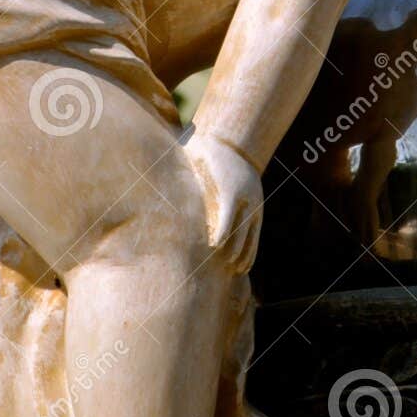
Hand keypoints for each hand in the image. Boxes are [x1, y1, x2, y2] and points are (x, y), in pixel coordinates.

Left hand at [182, 132, 262, 273]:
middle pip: (241, 230)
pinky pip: (256, 234)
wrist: (235, 145)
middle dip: (232, 249)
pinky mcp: (258, 209)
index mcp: (231, 191)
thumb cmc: (207, 155)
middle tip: (220, 265)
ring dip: (244, 254)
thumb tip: (158, 186)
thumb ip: (182, 174)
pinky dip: (251, 250)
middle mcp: (247, 199)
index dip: (221, 234)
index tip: (213, 248)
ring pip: (252, 235)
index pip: (228, 217)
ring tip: (235, 271)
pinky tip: (244, 266)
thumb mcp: (195, 160)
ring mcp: (255, 205)